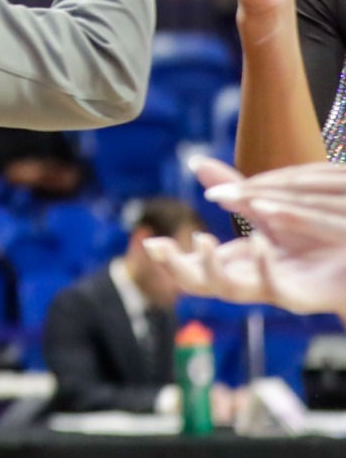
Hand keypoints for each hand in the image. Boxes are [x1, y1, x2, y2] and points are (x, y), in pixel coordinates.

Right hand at [141, 157, 345, 316]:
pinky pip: (272, 287)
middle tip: (158, 247)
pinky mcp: (296, 296)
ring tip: (200, 239)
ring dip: (211, 268)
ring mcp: (267, 289)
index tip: (149, 241)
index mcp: (233, 262)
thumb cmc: (308, 240)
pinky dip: (261, 266)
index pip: (190, 266)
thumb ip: (231, 191)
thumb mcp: (263, 209)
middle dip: (174, 267)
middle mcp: (245, 278)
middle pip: (198, 283)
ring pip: (228, 289)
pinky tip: (257, 243)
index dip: (167, 258)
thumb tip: (194, 161)